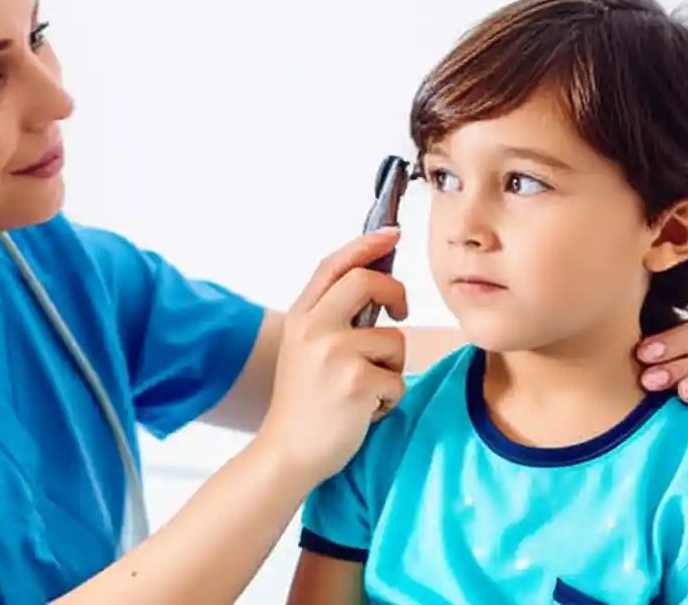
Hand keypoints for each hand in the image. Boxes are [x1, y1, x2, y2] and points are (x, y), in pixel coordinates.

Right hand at [257, 228, 407, 484]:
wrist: (288, 453)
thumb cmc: (304, 404)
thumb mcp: (304, 350)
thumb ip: (330, 317)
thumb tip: (375, 284)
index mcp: (300, 317)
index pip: (334, 265)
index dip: (366, 245)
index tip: (393, 234)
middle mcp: (314, 328)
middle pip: (368, 282)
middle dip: (395, 293)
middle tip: (400, 313)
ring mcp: (334, 353)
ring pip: (393, 340)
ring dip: (390, 367)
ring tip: (362, 391)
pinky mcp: (357, 382)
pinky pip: (398, 378)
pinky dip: (389, 399)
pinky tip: (363, 412)